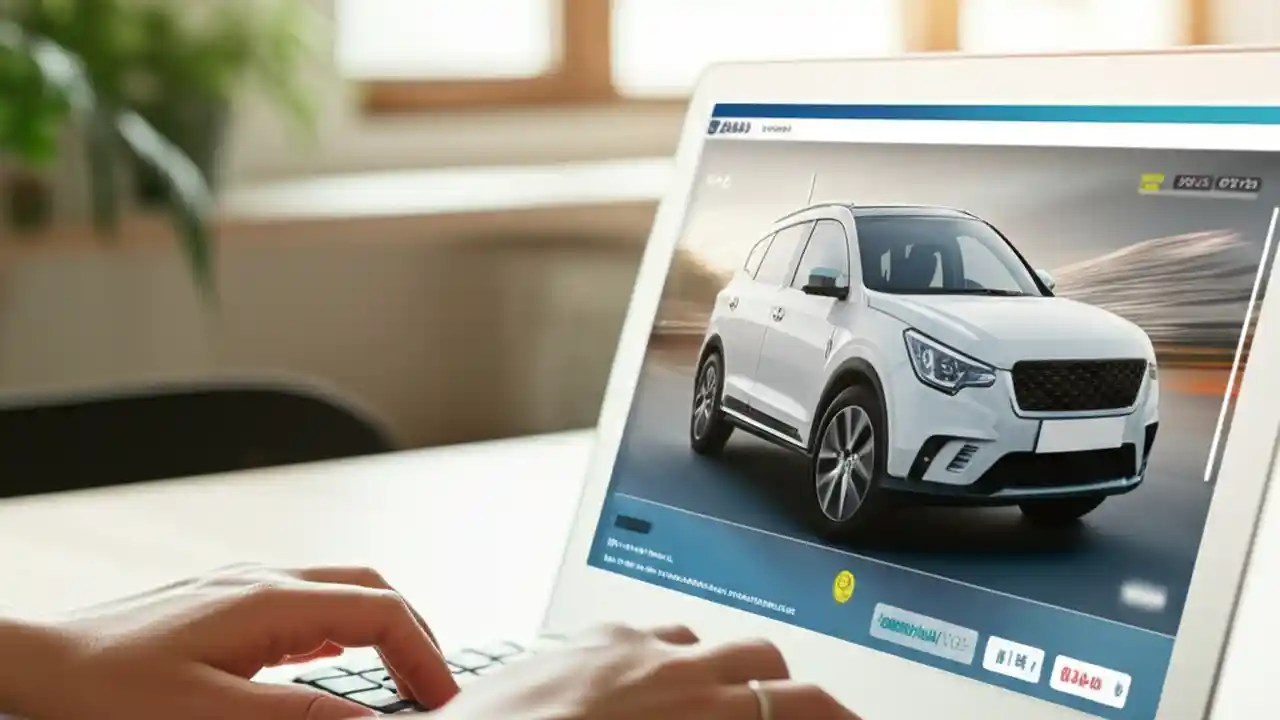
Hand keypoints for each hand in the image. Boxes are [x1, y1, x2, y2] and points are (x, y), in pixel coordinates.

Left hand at [0, 564, 456, 719]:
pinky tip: (333, 658)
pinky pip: (306, 602)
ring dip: (381, 627)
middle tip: (435, 688)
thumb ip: (300, 718)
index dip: (425, 656)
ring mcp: (243, 585)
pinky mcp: (224, 601)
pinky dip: (342, 628)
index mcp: (271, 601)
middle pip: (372, 588)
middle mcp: (264, 580)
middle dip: (415, 633)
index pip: (381, 612)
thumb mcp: (211, 716)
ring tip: (399, 676)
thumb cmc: (109, 692)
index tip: (446, 701)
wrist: (36, 664)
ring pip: (341, 590)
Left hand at [429, 624, 859, 719]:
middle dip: (780, 689)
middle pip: (764, 659)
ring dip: (716, 666)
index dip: (836, 713)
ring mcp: (626, 646)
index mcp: (700, 710)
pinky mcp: (584, 638)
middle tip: (777, 714)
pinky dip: (658, 656)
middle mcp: (671, 669)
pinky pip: (645, 634)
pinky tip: (638, 685)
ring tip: (703, 699)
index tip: (845, 719)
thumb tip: (742, 713)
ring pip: (703, 638)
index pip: (803, 703)